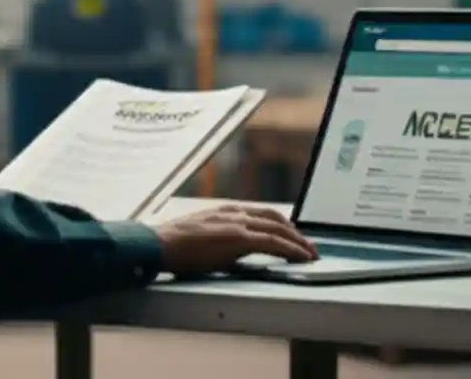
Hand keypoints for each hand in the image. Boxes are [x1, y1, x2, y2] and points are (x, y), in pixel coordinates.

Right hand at [153, 204, 318, 276]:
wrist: (159, 244)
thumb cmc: (173, 246)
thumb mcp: (201, 235)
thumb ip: (219, 238)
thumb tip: (230, 252)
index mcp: (225, 210)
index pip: (262, 213)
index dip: (282, 224)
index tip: (292, 235)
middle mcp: (234, 212)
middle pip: (276, 219)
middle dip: (296, 233)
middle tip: (308, 247)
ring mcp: (237, 224)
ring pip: (279, 229)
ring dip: (299, 242)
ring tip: (310, 255)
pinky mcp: (238, 238)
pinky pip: (274, 243)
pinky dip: (291, 250)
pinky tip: (301, 258)